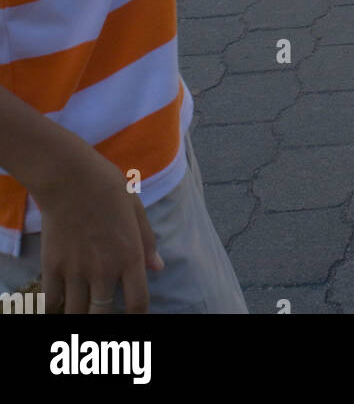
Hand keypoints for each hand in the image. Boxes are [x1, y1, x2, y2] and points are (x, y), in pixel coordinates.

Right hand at [35, 144, 163, 313]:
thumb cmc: (107, 186)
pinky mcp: (53, 267)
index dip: (137, 315)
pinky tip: (61, 298)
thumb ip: (147, 241)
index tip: (133, 313)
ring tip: (83, 306)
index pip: (138, 303)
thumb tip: (159, 267)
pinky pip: (52, 302)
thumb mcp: (136, 208)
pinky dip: (56, 305)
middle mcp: (104, 270)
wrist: (69, 176)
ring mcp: (76, 271)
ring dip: (80, 313)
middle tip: (102, 309)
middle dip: (104, 318)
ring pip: (77, 313)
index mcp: (130, 256)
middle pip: (103, 315)